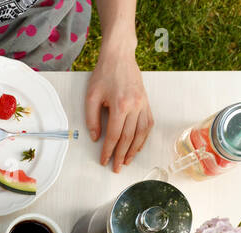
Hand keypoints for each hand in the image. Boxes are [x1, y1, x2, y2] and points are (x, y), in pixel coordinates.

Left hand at [85, 45, 152, 171]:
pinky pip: (149, 124)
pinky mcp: (147, 102)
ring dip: (135, 150)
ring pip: (142, 133)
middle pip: (129, 138)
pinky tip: (138, 146)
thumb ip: (92, 119)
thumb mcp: (91, 97)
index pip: (115, 135)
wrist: (119, 57)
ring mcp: (144, 104)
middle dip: (121, 155)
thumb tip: (96, 138)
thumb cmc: (103, 75)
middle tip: (116, 168)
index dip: (108, 151)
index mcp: (120, 105)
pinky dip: (144, 137)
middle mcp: (135, 106)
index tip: (104, 161)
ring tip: (127, 161)